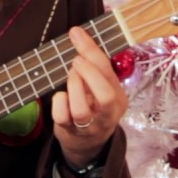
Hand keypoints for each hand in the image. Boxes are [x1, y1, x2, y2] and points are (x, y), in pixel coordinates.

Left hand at [50, 27, 128, 167]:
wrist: (87, 144)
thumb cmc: (94, 106)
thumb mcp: (103, 86)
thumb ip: (95, 64)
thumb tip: (77, 34)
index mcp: (119, 98)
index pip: (108, 71)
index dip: (91, 50)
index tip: (76, 33)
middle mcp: (107, 114)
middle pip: (105, 96)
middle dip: (88, 73)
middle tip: (76, 62)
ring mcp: (89, 125)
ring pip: (81, 109)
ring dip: (73, 86)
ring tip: (71, 78)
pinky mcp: (70, 131)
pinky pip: (62, 116)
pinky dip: (59, 101)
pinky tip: (61, 96)